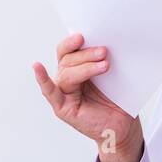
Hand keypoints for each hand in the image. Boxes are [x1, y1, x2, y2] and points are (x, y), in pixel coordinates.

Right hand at [33, 33, 143, 161]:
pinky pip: (50, 92)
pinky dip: (43, 79)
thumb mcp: (114, 76)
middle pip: (68, 60)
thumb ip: (104, 60)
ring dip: (85, 67)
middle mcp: (67, 79)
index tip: (84, 35)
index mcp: (77, 68)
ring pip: (67, 73)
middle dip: (86, 54)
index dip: (72, 42)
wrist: (124, 126)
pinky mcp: (62, 108)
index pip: (69, 51)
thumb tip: (107, 41)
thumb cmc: (119, 100)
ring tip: (105, 65)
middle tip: (104, 52)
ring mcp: (63, 93)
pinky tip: (37, 67)